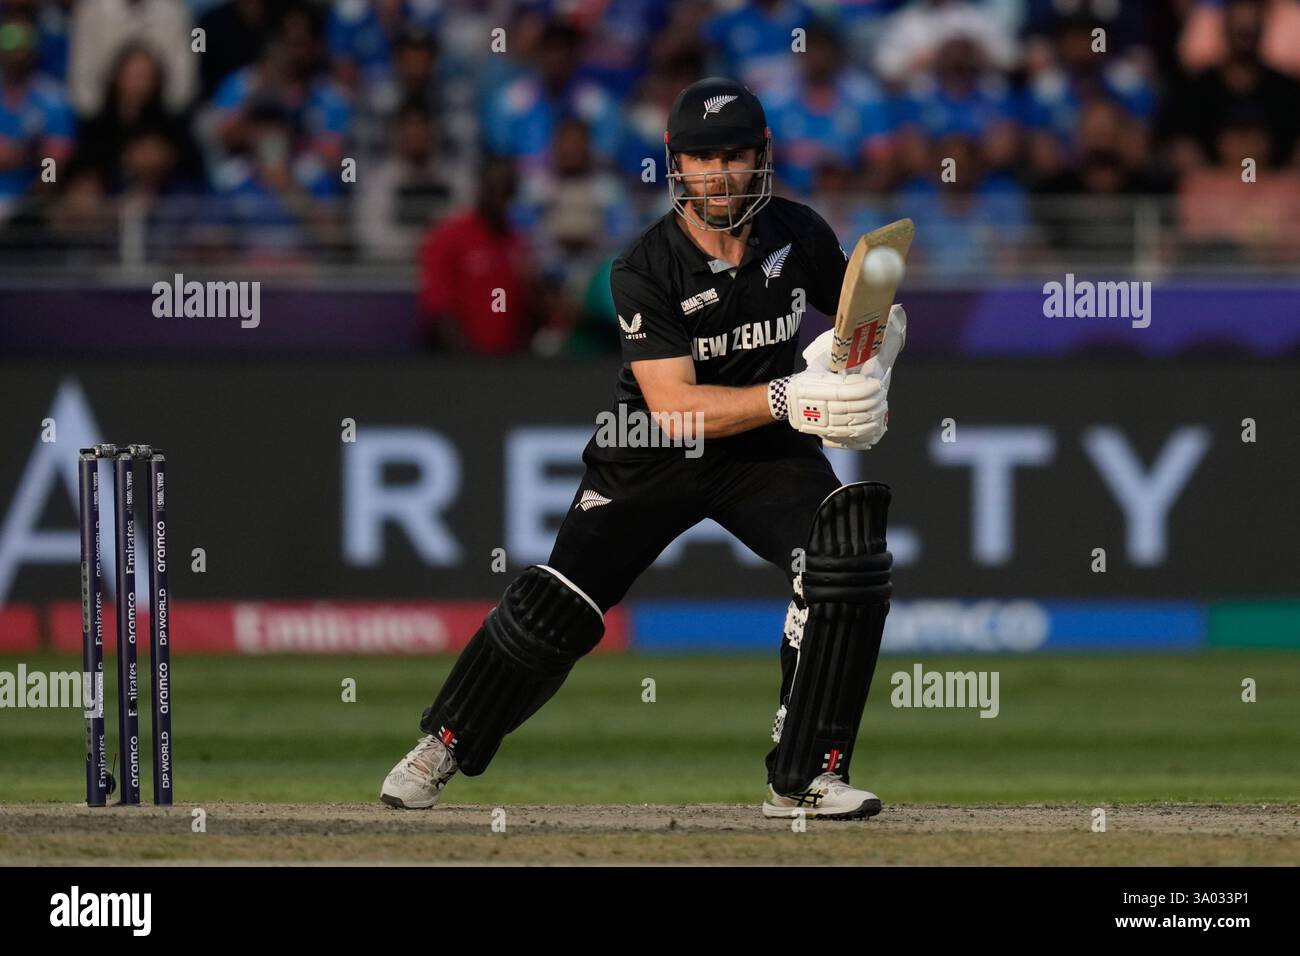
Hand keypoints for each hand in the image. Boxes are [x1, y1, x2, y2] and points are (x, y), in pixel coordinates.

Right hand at [768, 365, 885, 443]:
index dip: (866, 389)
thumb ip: (837, 370)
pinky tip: (875, 427)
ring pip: (855, 424)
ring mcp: (824, 425)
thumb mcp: (817, 371)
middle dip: (874, 401)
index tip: (878, 384)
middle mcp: (821, 409)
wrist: (787, 402)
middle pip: (854, 408)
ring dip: (873, 416)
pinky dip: (865, 434)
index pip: (848, 392)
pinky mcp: (827, 434)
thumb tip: (863, 368)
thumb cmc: (805, 382)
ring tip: (882, 407)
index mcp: (818, 391)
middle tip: (883, 394)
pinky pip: (850, 437)